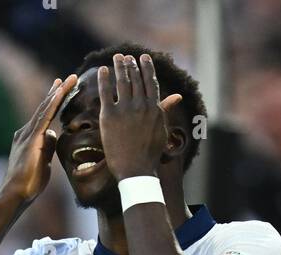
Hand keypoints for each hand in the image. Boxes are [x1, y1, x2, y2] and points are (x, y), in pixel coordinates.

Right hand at [0, 74, 77, 205]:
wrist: (16, 194)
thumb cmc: (29, 184)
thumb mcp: (43, 162)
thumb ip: (48, 147)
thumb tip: (54, 134)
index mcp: (30, 138)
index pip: (45, 116)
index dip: (55, 102)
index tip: (62, 89)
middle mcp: (26, 132)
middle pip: (45, 108)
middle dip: (58, 92)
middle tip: (70, 78)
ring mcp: (28, 134)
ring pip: (44, 109)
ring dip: (58, 94)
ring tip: (69, 80)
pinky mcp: (31, 140)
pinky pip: (44, 118)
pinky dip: (52, 105)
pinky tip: (59, 94)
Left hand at [97, 53, 182, 182]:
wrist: (135, 170)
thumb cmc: (149, 153)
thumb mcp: (160, 129)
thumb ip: (165, 109)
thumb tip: (177, 96)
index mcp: (154, 108)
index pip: (150, 81)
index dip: (146, 67)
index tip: (143, 57)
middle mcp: (141, 106)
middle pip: (135, 78)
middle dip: (131, 64)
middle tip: (126, 57)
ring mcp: (125, 110)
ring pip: (122, 80)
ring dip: (119, 66)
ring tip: (116, 58)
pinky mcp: (109, 115)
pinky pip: (106, 91)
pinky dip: (104, 78)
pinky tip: (102, 70)